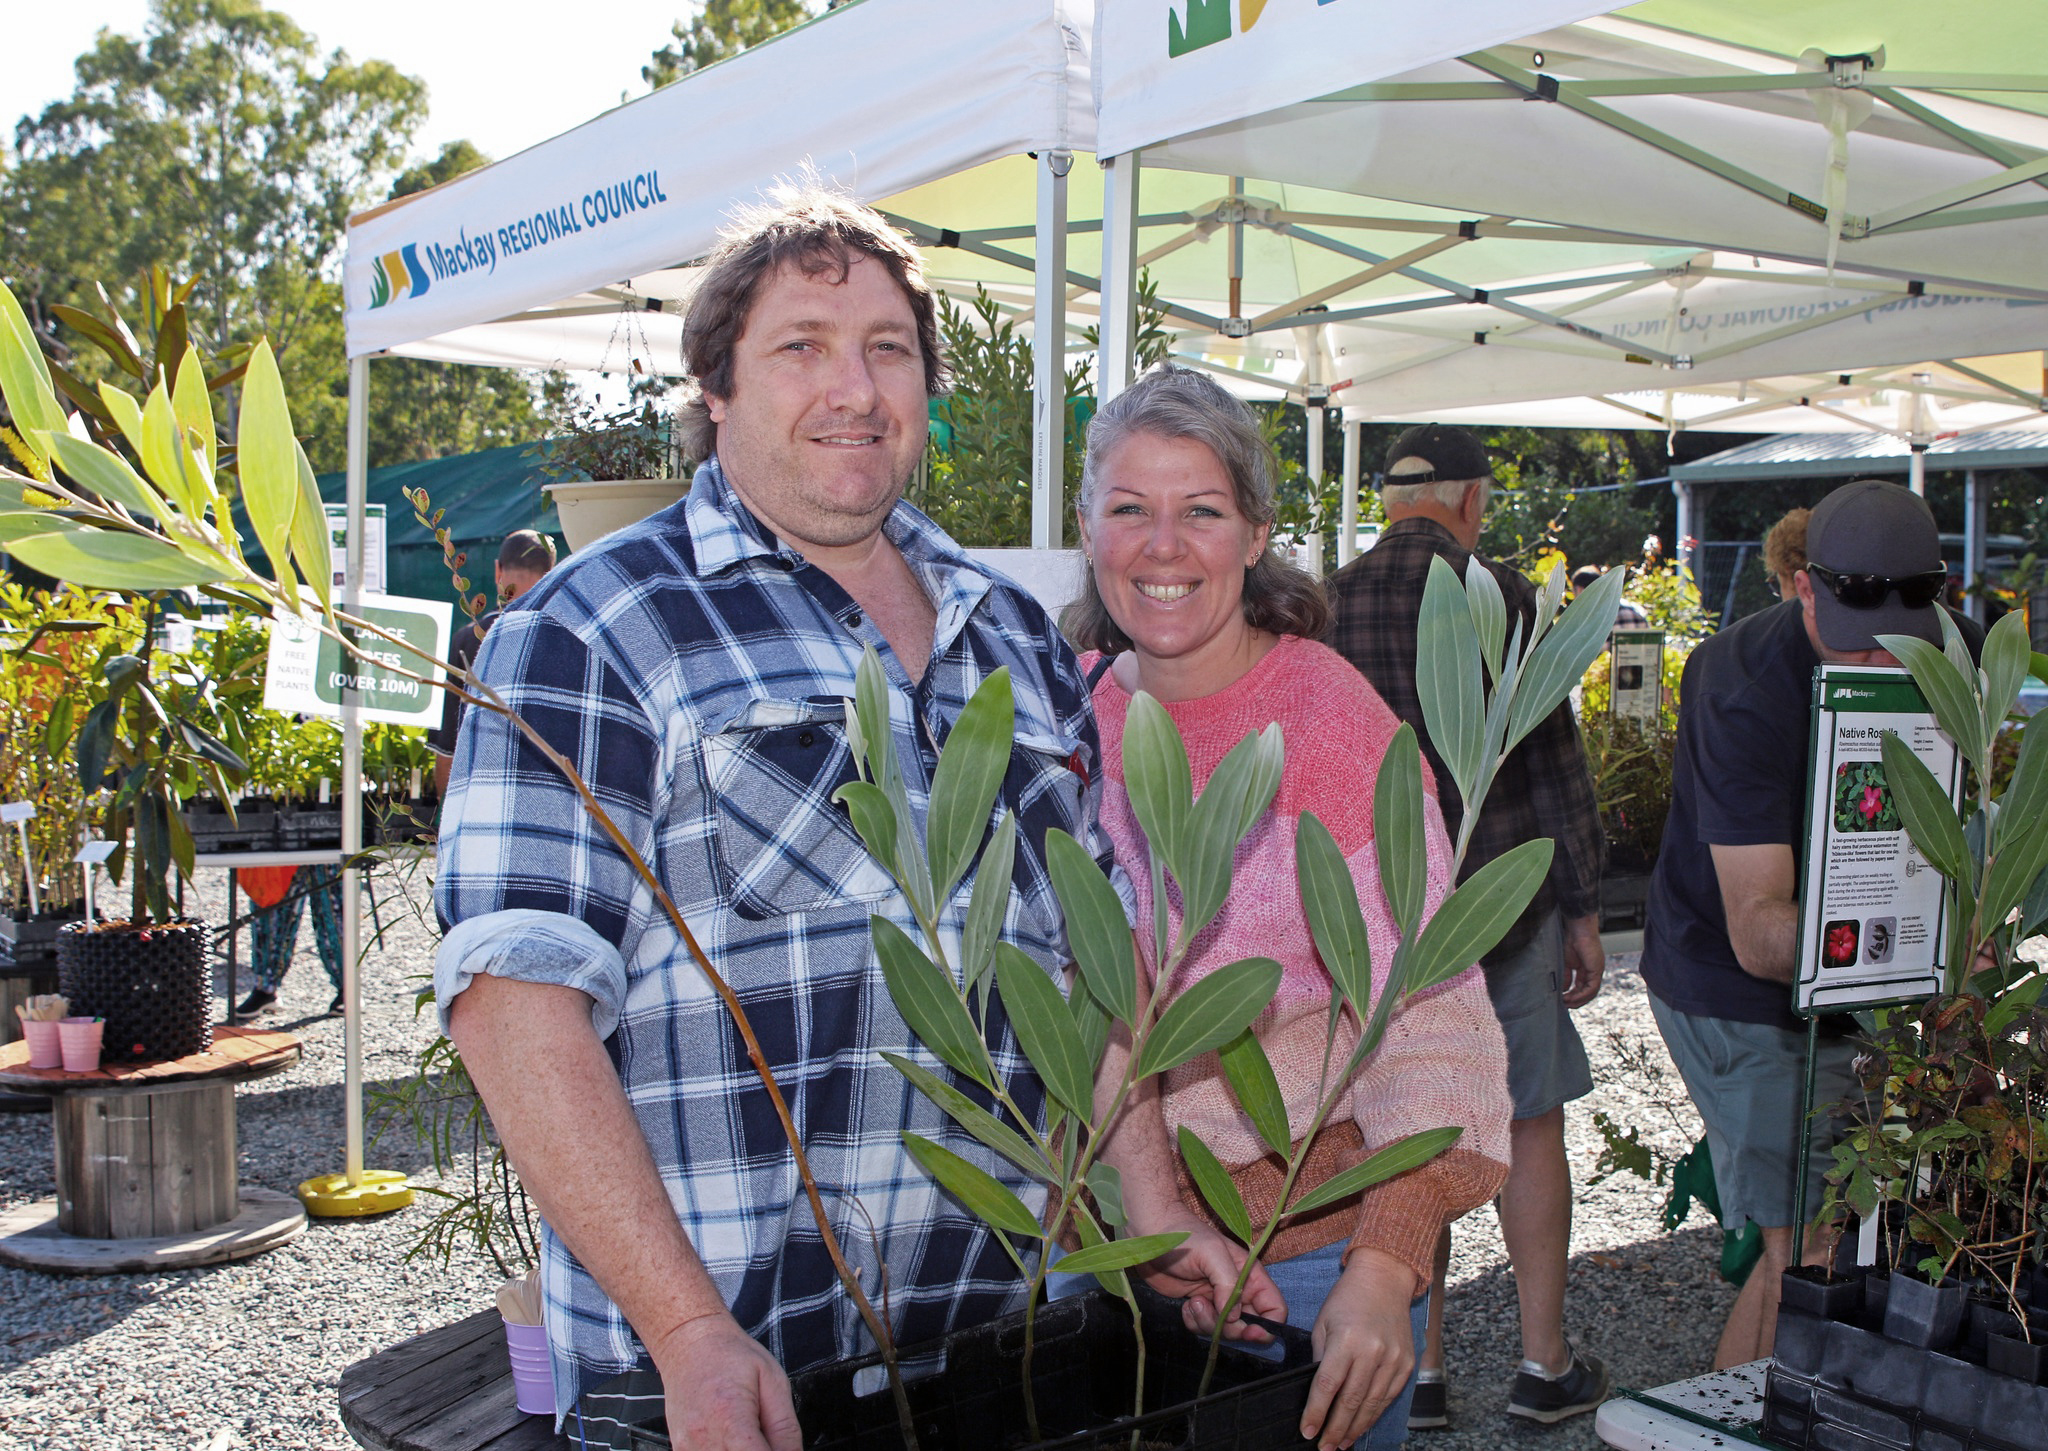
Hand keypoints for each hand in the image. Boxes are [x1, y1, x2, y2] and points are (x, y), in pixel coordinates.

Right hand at [650, 1312, 800, 1450]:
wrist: (688, 1342)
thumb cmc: (730, 1355)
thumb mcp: (772, 1381)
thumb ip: (785, 1428)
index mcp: (730, 1419)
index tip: (780, 1447)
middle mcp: (703, 1439)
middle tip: (765, 1437)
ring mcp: (686, 1448)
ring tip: (747, 1434)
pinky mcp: (679, 1449)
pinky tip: (729, 1437)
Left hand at [1125, 1215, 1284, 1343]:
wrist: (1152, 1236)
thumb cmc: (1186, 1238)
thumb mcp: (1213, 1254)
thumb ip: (1229, 1284)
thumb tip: (1234, 1317)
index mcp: (1250, 1275)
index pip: (1275, 1309)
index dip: (1268, 1326)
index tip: (1250, 1332)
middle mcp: (1239, 1291)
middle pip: (1250, 1327)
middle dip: (1232, 1329)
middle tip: (1212, 1311)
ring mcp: (1218, 1301)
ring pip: (1226, 1331)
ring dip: (1209, 1323)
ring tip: (1194, 1301)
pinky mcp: (1199, 1307)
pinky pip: (1205, 1329)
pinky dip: (1195, 1323)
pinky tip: (1185, 1304)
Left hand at [1301, 1248, 1416, 1450]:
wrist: (1385, 1279)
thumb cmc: (1348, 1299)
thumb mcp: (1323, 1323)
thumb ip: (1320, 1358)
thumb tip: (1318, 1391)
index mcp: (1347, 1340)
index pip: (1328, 1386)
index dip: (1316, 1412)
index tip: (1307, 1431)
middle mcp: (1373, 1352)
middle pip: (1351, 1402)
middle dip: (1335, 1429)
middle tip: (1324, 1447)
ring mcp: (1393, 1360)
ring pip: (1372, 1405)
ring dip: (1355, 1428)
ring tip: (1341, 1443)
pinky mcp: (1407, 1364)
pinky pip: (1388, 1397)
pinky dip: (1374, 1414)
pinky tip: (1361, 1425)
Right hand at [1561, 915, 1604, 1007]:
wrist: (1578, 929)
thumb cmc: (1571, 940)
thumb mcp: (1566, 962)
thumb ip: (1566, 975)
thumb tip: (1564, 989)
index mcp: (1587, 968)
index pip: (1582, 986)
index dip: (1573, 994)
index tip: (1563, 999)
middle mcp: (1594, 971)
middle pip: (1587, 992)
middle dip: (1576, 1000)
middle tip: (1565, 1005)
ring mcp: (1597, 971)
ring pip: (1591, 992)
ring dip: (1578, 1000)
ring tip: (1566, 1003)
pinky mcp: (1597, 970)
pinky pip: (1592, 988)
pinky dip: (1582, 994)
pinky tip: (1572, 997)